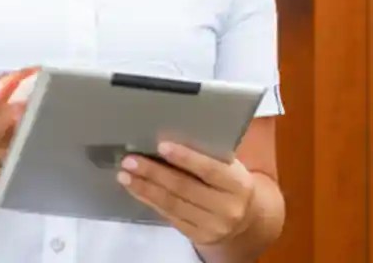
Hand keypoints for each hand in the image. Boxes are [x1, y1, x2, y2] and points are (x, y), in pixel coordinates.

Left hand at [117, 142, 256, 245]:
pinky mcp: (199, 236)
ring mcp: (213, 225)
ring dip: (145, 188)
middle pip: (184, 188)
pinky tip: (136, 189)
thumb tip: (168, 136)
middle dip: (153, 173)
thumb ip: (208, 155)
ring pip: (172, 204)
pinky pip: (170, 216)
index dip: (185, 157)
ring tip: (125, 175)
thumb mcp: (229, 166)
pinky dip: (150, 201)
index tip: (161, 146)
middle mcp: (227, 207)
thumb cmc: (230, 181)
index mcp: (237, 183)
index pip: (210, 170)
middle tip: (130, 160)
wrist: (247, 218)